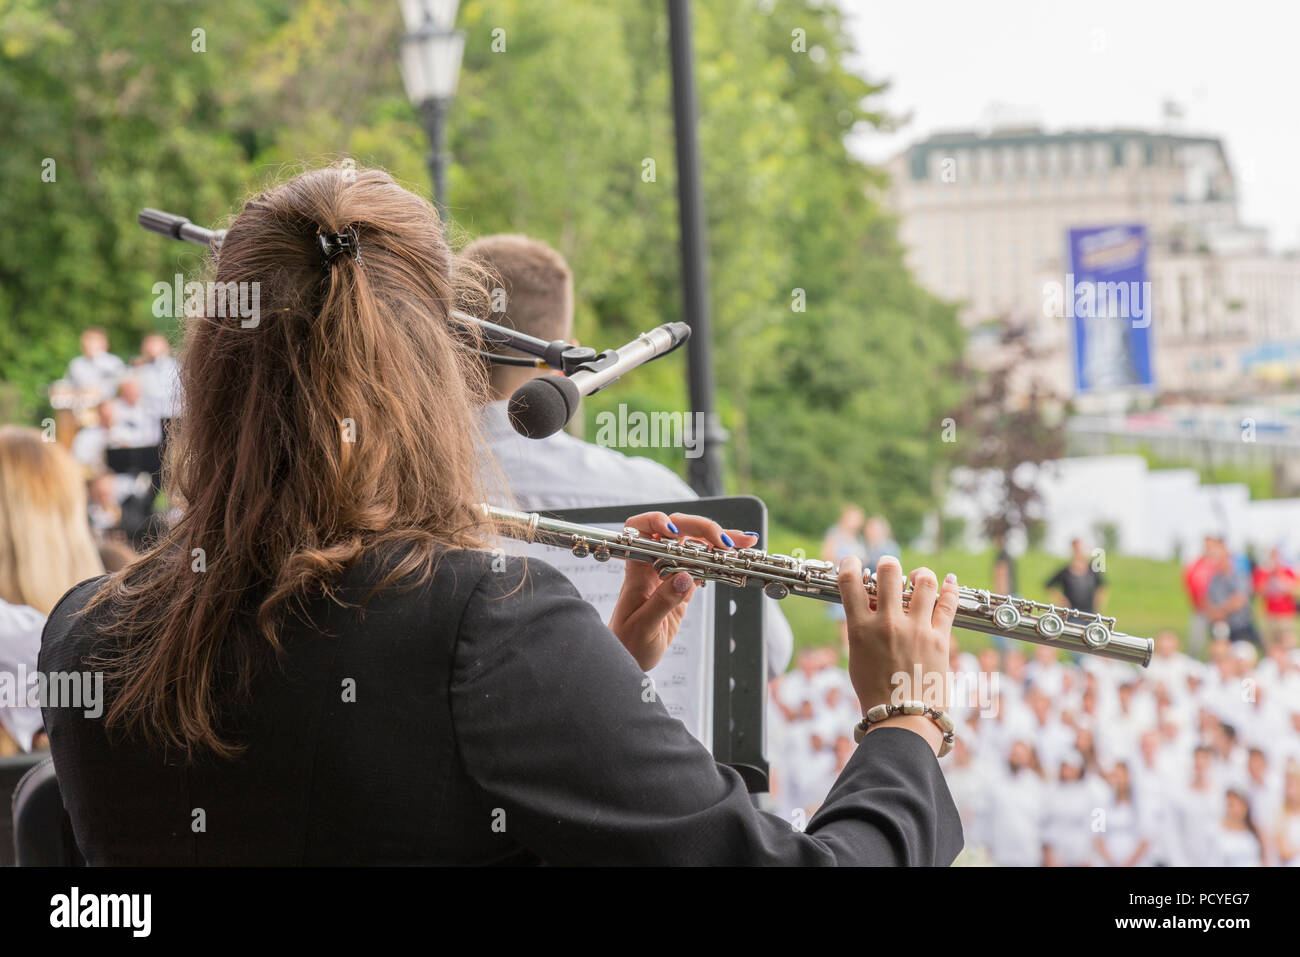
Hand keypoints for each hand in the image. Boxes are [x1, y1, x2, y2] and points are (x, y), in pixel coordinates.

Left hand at [607, 512, 757, 670]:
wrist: (630, 659)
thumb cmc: (628, 643)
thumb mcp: (643, 626)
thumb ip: (663, 601)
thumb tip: (685, 576)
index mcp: (637, 569)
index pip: (640, 530)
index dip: (655, 522)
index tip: (674, 532)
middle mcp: (654, 565)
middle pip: (677, 532)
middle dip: (702, 528)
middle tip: (726, 541)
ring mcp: (670, 574)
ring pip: (694, 547)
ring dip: (718, 541)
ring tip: (743, 542)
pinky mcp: (683, 587)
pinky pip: (702, 567)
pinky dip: (720, 561)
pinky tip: (736, 559)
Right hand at [838, 555, 957, 756]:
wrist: (902, 720)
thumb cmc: (875, 692)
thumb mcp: (858, 657)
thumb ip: (862, 628)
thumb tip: (871, 603)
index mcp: (861, 628)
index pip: (850, 581)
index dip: (849, 563)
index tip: (852, 562)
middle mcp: (888, 623)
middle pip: (888, 571)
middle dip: (887, 564)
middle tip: (888, 570)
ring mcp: (916, 629)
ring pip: (924, 581)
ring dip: (919, 574)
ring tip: (917, 578)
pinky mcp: (940, 639)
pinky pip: (948, 603)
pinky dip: (950, 588)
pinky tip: (949, 582)